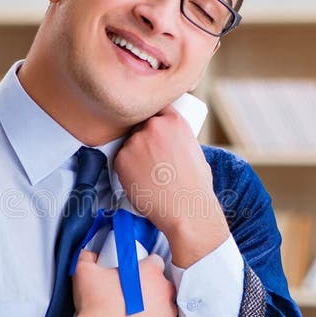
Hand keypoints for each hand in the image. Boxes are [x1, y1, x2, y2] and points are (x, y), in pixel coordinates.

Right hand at [62, 250, 177, 316]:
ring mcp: (166, 314)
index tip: (134, 270)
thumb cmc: (97, 309)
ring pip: (163, 304)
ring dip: (152, 305)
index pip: (155, 260)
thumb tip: (88, 256)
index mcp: (151, 272)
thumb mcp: (85, 272)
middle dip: (148, 285)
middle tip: (129, 290)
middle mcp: (163, 292)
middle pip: (161, 282)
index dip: (143, 264)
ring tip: (131, 308)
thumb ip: (87, 257)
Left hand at [113, 106, 229, 267]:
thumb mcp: (194, 149)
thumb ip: (177, 138)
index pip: (156, 107)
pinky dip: (126, 169)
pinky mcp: (122, 158)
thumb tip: (168, 140)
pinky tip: (140, 180)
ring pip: (129, 143)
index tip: (152, 128)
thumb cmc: (195, 186)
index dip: (153, 117)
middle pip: (139, 124)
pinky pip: (120, 159)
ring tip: (148, 174)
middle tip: (150, 157)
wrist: (187, 209)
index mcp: (174, 121)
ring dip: (133, 154)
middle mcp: (153, 126)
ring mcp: (136, 141)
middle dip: (142, 137)